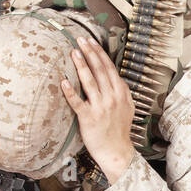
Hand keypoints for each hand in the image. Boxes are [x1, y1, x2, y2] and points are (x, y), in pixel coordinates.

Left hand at [61, 34, 135, 184]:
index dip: (99, 53)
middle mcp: (111, 97)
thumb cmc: (119, 130)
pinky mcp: (89, 118)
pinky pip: (78, 102)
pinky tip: (63, 81)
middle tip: (80, 39)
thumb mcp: (128, 107)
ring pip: (89, 82)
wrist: (117, 151)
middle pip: (99, 70)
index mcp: (120, 93)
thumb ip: (122, 91)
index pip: (108, 67)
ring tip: (73, 52)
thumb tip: (116, 78)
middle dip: (89, 52)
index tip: (90, 41)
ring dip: (81, 65)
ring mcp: (100, 107)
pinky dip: (70, 92)